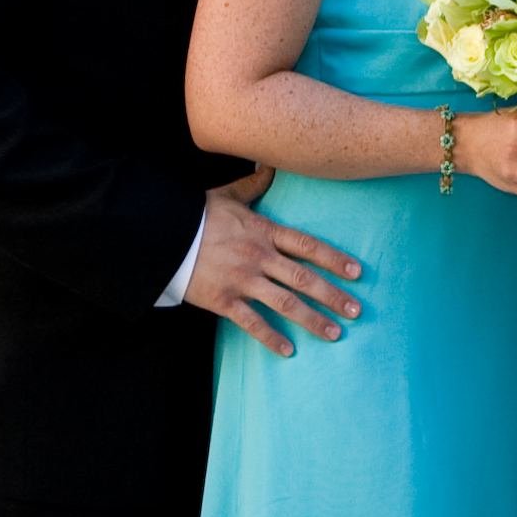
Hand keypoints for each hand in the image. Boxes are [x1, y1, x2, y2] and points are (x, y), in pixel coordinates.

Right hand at [186, 180, 362, 355]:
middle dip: (333, 296)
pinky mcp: (223, 300)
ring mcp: (242, 280)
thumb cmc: (194, 215)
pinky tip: (289, 351)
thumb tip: (269, 165)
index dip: (334, 259)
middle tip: (357, 310)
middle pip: (304, 279)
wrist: (158, 236)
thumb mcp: (227, 196)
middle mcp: (258, 257)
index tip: (358, 272)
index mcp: (263, 232)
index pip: (307, 246)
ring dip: (312, 320)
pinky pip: (252, 322)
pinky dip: (271, 338)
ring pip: (285, 303)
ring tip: (335, 333)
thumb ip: (253, 185)